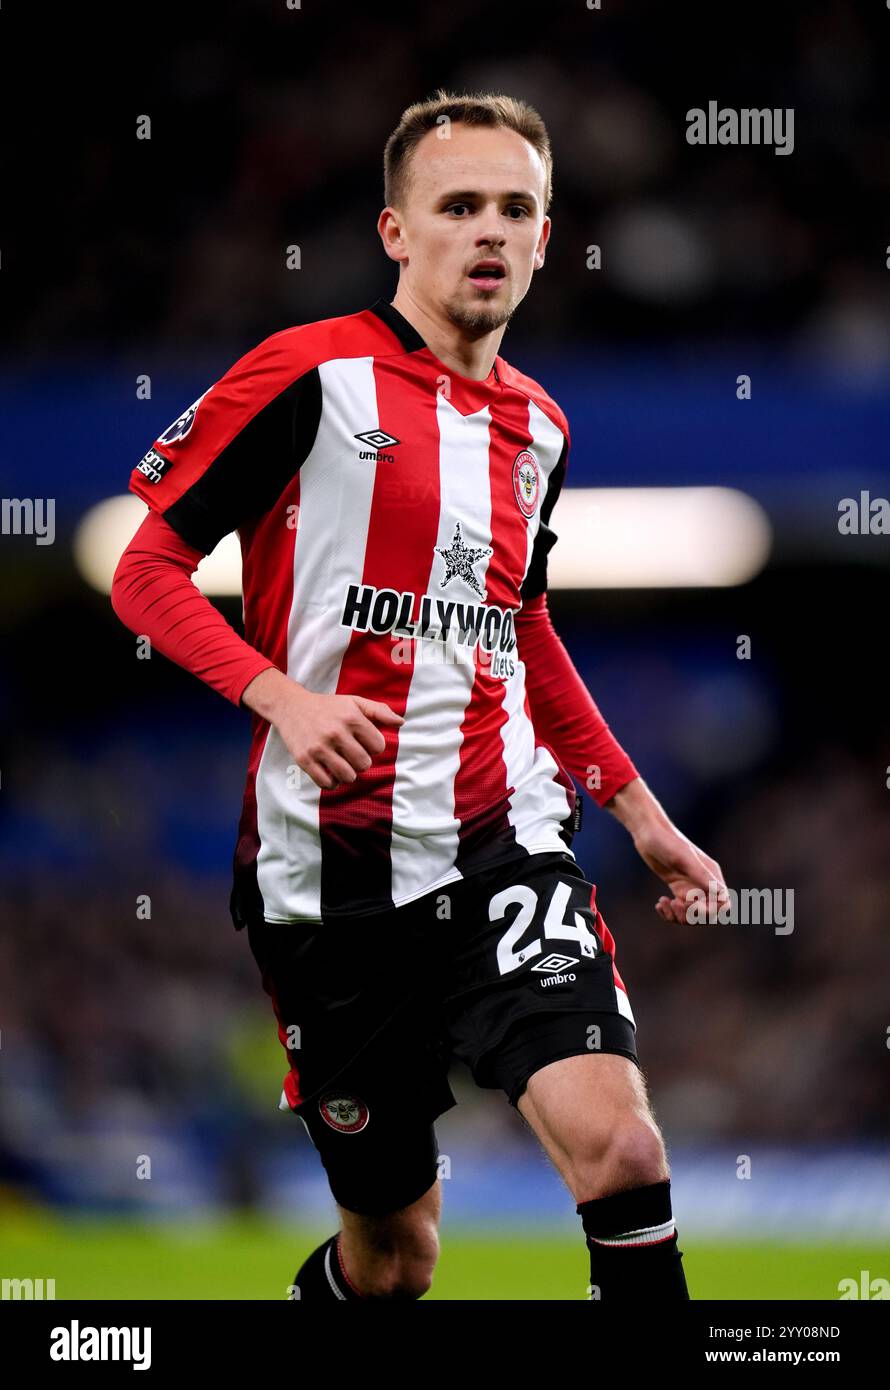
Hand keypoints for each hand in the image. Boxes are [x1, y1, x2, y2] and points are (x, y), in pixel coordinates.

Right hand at [241, 668, 403, 789]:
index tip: (363, 742)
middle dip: (362, 762)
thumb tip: (401, 722)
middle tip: (352, 754)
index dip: (374, 747)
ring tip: (343, 764)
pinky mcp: (305, 760)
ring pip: (348, 776)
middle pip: (365, 764)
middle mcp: (336, 732)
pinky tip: (331, 772)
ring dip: (348, 774)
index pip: (378, 746)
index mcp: (351, 718)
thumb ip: (379, 712)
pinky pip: (327, 784)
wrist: (291, 706)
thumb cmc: (328, 707)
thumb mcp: (354, 702)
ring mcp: (319, 747)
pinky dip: (333, 783)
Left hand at [632, 819, 728, 923]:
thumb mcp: (684, 859)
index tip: (691, 905)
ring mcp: (690, 886)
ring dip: (678, 916)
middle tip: (675, 904)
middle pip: (707, 914)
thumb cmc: (667, 842)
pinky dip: (669, 912)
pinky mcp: (677, 887)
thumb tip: (722, 894)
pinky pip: (680, 909)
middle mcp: (703, 883)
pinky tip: (659, 903)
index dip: (711, 912)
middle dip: (691, 916)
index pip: (723, 904)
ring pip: (692, 915)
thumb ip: (702, 876)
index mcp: (711, 875)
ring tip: (664, 903)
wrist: (648, 832)